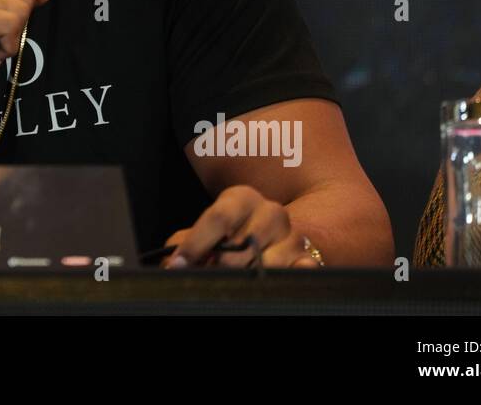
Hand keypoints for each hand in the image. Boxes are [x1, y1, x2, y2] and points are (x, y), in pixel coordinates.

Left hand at [159, 185, 321, 268]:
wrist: (274, 237)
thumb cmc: (230, 235)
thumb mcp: (207, 232)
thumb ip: (186, 243)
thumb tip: (172, 265)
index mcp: (242, 198)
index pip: (218, 218)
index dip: (195, 244)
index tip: (178, 265)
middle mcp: (271, 211)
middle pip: (241, 245)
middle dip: (218, 266)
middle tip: (206, 277)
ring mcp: (292, 235)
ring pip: (268, 262)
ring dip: (246, 277)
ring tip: (234, 283)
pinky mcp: (309, 258)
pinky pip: (304, 270)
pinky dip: (291, 276)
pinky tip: (273, 282)